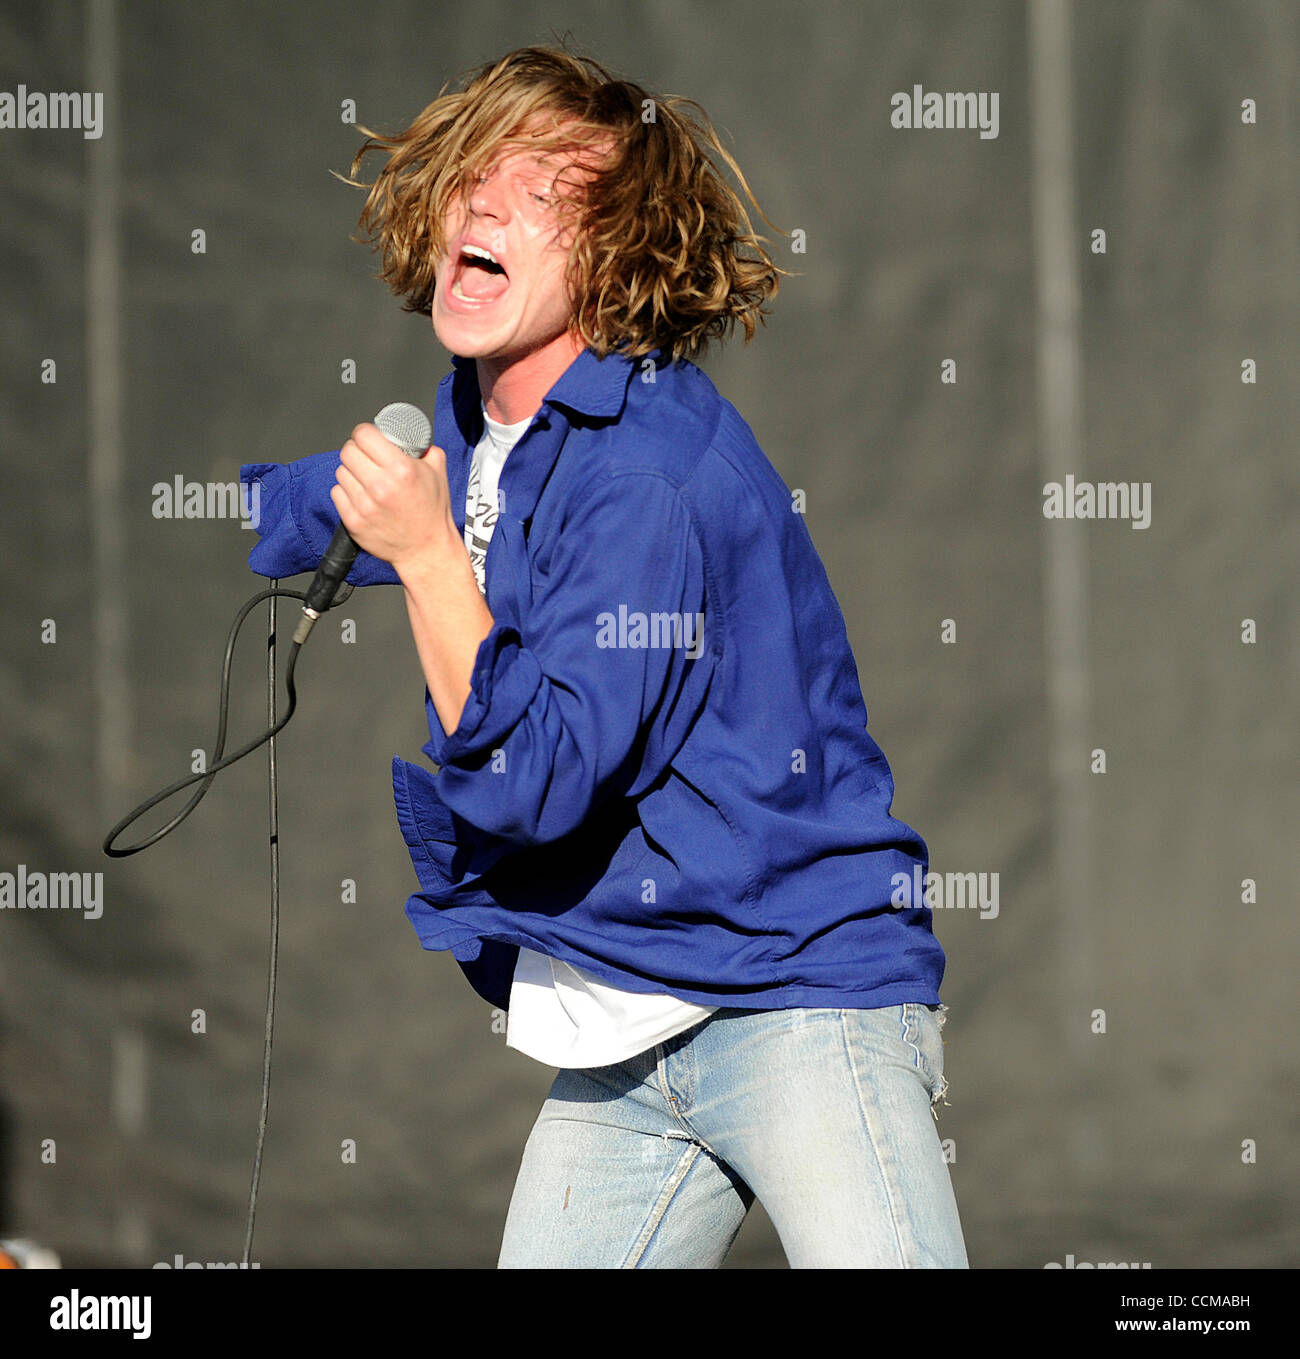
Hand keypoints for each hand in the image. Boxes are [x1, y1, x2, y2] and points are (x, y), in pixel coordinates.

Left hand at [331, 422, 457, 574]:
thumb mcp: (438, 472)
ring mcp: (364, 505)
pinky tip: (360, 495)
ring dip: (351, 472)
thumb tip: (411, 435)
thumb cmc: (432, 512)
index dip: (364, 434)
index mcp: (401, 469)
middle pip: (348, 451)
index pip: (363, 435)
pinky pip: (337, 492)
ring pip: (341, 471)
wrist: (426, 549)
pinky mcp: (353, 521)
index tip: (368, 438)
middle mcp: (381, 486)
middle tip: (365, 457)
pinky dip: (346, 491)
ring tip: (365, 479)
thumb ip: (424, 448)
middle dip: (356, 451)